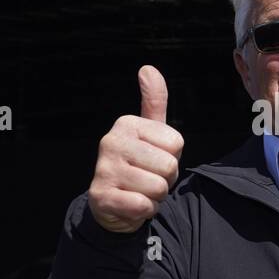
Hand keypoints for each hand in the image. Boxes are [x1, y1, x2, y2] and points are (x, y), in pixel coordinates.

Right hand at [88, 65, 184, 232]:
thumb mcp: (150, 132)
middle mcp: (110, 142)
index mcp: (126, 124)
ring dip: (155, 196)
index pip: (177, 144)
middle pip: (169, 166)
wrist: (113, 204)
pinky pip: (143, 206)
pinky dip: (144, 211)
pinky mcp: (101, 197)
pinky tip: (131, 205)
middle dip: (165, 179)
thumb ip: (154, 101)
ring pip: (158, 188)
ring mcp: (103, 169)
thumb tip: (147, 68)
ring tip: (139, 190)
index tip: (153, 160)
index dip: (172, 157)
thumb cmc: (139, 165)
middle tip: (147, 178)